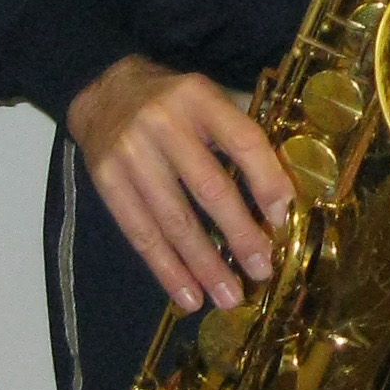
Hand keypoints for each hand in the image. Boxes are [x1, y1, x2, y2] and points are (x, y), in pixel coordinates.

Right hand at [67, 55, 294, 313]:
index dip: (266, 179)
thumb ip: (242, 133)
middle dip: (239, 234)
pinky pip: (140, 233)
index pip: (242, 140)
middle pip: (208, 187)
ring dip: (203, 265)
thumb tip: (285, 195)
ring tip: (228, 297)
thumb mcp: (209, 99)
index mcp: (199, 98)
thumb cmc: (174, 103)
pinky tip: (188, 296)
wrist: (104, 92)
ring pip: (173, 220)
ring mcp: (130, 153)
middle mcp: (163, 123)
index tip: (282, 217)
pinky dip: (166, 270)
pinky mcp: (106, 180)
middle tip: (262, 269)